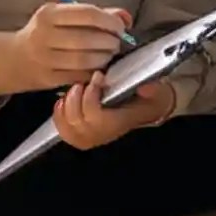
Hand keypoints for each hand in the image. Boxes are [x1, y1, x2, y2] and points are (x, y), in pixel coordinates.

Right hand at [8, 2, 132, 91]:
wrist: (15, 58)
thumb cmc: (46, 33)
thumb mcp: (63, 17)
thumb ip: (95, 15)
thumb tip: (125, 17)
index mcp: (48, 14)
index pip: (88, 14)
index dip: (110, 22)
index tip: (120, 27)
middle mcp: (44, 35)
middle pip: (88, 39)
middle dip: (110, 42)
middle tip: (115, 43)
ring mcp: (45, 58)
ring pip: (85, 60)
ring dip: (104, 58)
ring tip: (107, 55)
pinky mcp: (48, 78)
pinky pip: (80, 76)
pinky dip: (94, 72)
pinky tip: (97, 67)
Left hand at [52, 71, 176, 149]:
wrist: (146, 112)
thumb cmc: (147, 101)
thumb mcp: (156, 93)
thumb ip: (152, 90)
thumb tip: (146, 87)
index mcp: (118, 124)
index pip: (96, 116)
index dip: (91, 96)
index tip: (97, 76)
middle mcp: (102, 135)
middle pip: (77, 121)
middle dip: (75, 98)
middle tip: (81, 82)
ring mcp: (89, 138)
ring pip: (66, 125)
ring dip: (66, 104)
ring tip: (75, 89)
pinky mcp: (79, 136)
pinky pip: (61, 128)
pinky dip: (59, 113)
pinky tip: (65, 101)